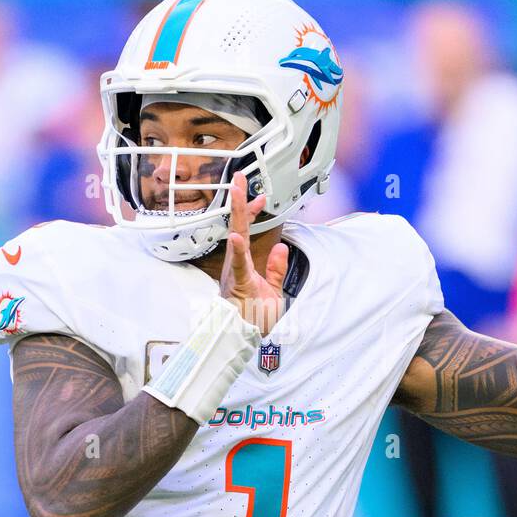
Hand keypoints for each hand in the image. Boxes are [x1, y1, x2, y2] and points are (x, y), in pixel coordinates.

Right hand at [219, 172, 288, 333]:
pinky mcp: (237, 284)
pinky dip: (237, 250)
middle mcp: (236, 264)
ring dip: (237, 215)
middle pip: (238, 227)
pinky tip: (236, 235)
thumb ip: (275, 269)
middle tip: (239, 177)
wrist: (244, 339)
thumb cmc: (255, 318)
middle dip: (239, 201)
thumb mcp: (272, 291)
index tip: (259, 195)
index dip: (251, 213)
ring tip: (237, 192)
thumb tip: (281, 247)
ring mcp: (235, 272)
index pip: (247, 233)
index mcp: (243, 264)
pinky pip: (237, 265)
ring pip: (236, 238)